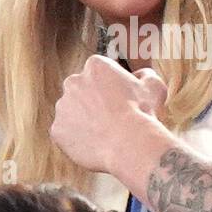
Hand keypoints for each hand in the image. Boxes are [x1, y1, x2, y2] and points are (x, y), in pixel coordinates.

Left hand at [51, 55, 169, 181]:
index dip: (112, 88)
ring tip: (104, 134)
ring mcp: (62, 107)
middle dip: (93, 102)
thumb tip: (141, 75)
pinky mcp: (57, 130)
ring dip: (84, 121)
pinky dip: (78, 139)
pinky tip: (95, 144)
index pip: (99, 74)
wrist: (129, 144)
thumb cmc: (142, 114)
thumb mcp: (154, 87)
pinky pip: (66, 135)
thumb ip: (146, 75)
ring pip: (72, 113)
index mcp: (95, 66)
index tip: (121, 101)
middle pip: (82, 91)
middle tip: (111, 119)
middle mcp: (73, 82)